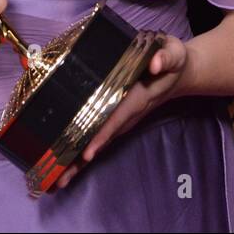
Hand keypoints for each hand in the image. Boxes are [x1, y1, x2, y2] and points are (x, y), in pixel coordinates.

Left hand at [54, 34, 189, 189]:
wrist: (178, 73)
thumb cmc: (172, 61)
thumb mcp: (174, 52)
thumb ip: (166, 57)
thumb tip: (156, 63)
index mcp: (138, 98)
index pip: (118, 118)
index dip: (102, 135)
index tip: (87, 153)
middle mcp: (128, 114)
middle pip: (103, 139)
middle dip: (81, 159)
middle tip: (58, 179)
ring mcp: (122, 119)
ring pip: (98, 142)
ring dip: (77, 162)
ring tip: (55, 181)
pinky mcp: (116, 119)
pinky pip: (97, 136)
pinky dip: (80, 153)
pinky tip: (64, 165)